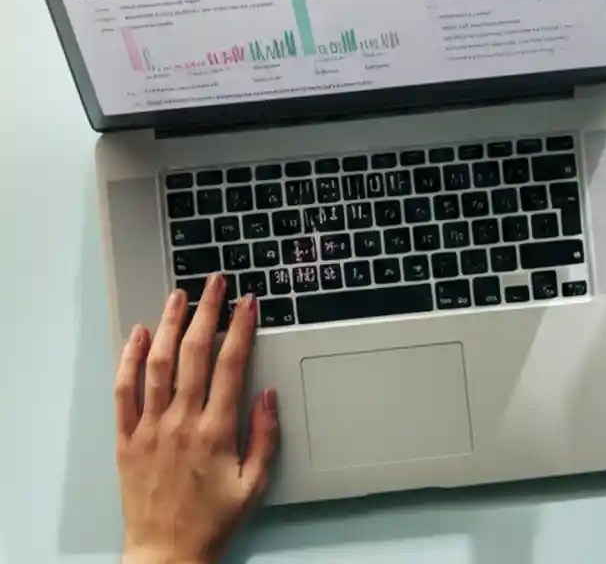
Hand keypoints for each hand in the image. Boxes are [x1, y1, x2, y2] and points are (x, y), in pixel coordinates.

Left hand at [115, 274, 278, 563]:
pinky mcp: (126, 439)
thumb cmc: (212, 522)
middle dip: (207, 312)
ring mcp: (149, 429)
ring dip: (168, 324)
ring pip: (156, 364)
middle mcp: (180, 423)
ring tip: (179, 296)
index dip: (240, 328)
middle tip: (215, 284)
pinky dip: (128, 359)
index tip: (248, 303)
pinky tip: (136, 335)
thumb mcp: (255, 483)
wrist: (166, 553)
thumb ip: (265, 436)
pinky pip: (123, 391)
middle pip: (193, 353)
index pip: (230, 365)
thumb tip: (267, 395)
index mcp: (216, 432)